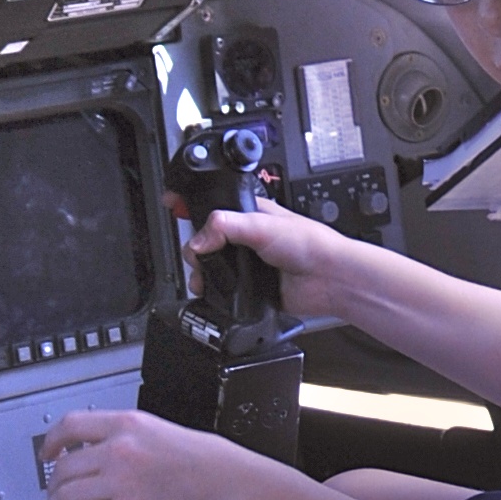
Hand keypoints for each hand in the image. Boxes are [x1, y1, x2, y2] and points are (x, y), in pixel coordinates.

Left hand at [36, 406, 263, 499]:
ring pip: (65, 498)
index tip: (46, 454)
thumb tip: (121, 454)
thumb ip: (139, 440)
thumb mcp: (169, 434)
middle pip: (63, 468)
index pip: (72, 425)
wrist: (236, 489)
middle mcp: (119, 450)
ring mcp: (122, 482)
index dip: (51, 442)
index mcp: (129, 425)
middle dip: (49, 489)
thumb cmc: (217, 466)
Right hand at [187, 197, 354, 309]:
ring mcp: (249, 265)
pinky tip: (216, 293)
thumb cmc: (311, 244)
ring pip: (213, 268)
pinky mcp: (251, 289)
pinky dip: (216, 294)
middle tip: (199, 256)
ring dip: (203, 274)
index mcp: (250, 215)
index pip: (213, 208)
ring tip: (204, 278)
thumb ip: (226, 227)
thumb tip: (199, 241)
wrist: (329, 279)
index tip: (171, 205)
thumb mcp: (262, 224)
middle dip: (197, 250)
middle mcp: (248, 239)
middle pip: (207, 242)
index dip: (191, 206)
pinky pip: (225, 292)